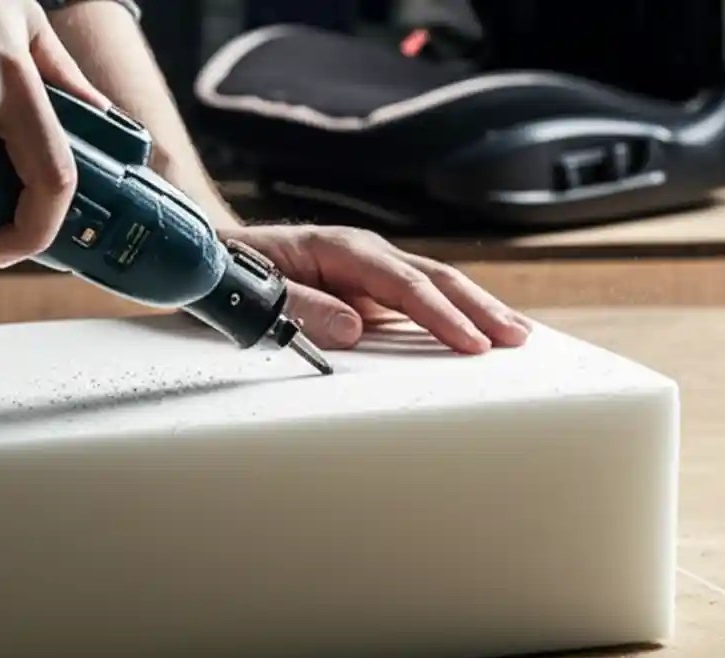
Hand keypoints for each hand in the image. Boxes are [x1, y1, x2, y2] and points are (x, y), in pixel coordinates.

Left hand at [226, 225, 532, 353]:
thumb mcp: (250, 289)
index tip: (469, 343)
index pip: (401, 282)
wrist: (208, 260)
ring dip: (474, 310)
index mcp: (338, 247)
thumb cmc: (227, 273)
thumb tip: (355, 328)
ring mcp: (367, 273)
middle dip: (476, 308)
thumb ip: (299, 306)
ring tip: (515, 335)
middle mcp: (362, 255)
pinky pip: (415, 305)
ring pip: (432, 288)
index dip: (438, 314)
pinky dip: (450, 318)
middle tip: (515, 338)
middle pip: (431, 278)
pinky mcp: (366, 293)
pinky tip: (476, 335)